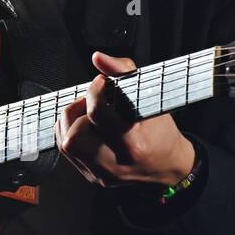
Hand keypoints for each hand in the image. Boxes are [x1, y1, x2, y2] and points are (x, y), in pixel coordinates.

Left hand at [54, 51, 196, 188]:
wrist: (168, 166)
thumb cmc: (161, 132)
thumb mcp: (151, 98)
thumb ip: (124, 72)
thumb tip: (98, 58)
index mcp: (133, 143)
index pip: (97, 114)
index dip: (94, 91)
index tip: (100, 83)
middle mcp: (115, 162)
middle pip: (75, 134)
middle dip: (78, 110)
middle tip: (92, 102)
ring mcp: (102, 172)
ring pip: (66, 143)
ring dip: (71, 123)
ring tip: (86, 114)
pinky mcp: (93, 177)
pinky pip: (67, 152)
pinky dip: (70, 134)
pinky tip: (83, 127)